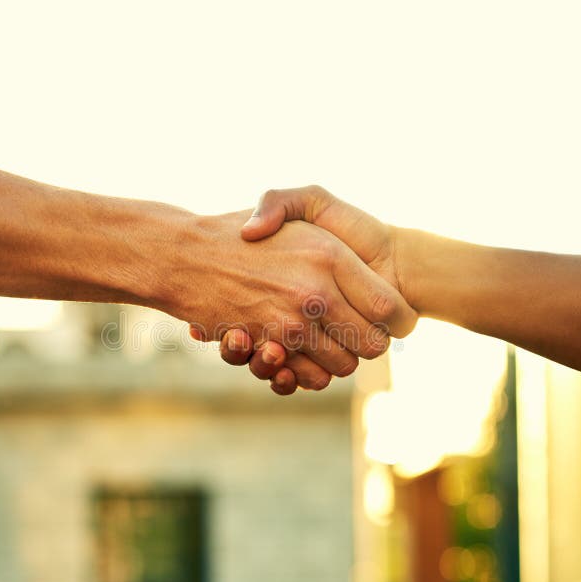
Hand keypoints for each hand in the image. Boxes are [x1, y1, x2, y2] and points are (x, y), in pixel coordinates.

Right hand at [213, 187, 417, 393]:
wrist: (181, 255)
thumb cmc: (242, 227)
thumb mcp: (297, 204)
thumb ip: (343, 228)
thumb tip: (373, 270)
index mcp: (331, 256)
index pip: (391, 309)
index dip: (398, 320)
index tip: (391, 319)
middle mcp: (316, 292)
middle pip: (373, 346)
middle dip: (370, 344)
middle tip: (356, 330)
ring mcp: (290, 322)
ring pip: (342, 367)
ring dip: (337, 361)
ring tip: (325, 341)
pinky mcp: (265, 344)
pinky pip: (306, 377)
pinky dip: (306, 374)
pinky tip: (296, 355)